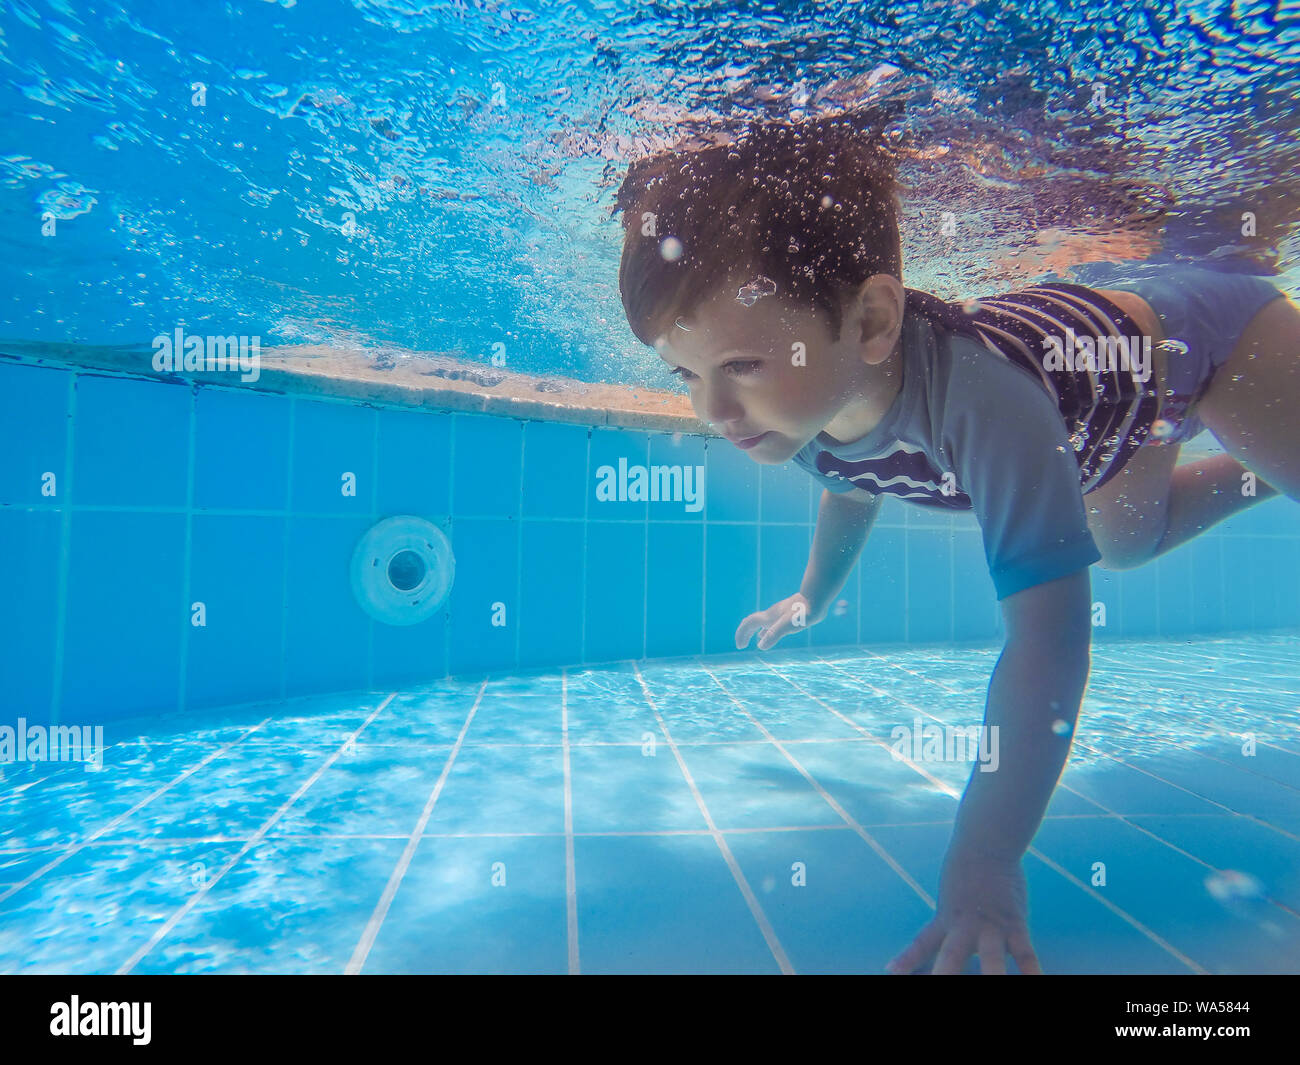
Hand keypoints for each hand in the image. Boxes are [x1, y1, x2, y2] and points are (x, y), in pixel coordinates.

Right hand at [735, 591, 827, 649]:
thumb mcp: (788, 625)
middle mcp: (772, 614)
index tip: (739, 647)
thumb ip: (773, 635)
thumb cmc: (803, 612)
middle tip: (741, 645)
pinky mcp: (789, 614)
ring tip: (757, 640)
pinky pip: (775, 622)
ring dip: (756, 631)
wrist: (816, 598)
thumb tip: (761, 646)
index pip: (748, 624)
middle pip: (752, 622)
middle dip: (745, 633)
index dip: (741, 634)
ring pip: (763, 622)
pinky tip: (775, 632)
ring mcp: (780, 613)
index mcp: (769, 617)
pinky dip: (770, 629)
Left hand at [886, 847, 1040, 974]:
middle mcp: (964, 926)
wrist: (986, 843)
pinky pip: (1025, 953)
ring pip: (990, 958)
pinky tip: (1036, 982)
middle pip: (951, 957)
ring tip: (992, 985)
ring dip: (991, 976)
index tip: (891, 971)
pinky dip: (1031, 971)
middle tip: (936, 984)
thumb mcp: (951, 893)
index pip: (922, 944)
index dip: (907, 959)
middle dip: (944, 975)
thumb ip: (952, 917)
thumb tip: (952, 930)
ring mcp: (990, 926)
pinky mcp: (1014, 922)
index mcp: (945, 919)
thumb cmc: (968, 867)